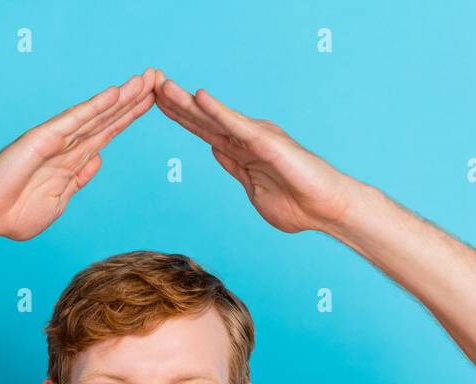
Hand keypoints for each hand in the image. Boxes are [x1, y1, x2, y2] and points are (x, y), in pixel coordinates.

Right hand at [0, 68, 157, 240]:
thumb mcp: (58, 201)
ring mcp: (55, 140)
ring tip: (146, 79)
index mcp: (72, 161)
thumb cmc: (13, 214)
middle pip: (108, 118)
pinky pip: (74, 120)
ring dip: (122, 97)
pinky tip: (115, 94)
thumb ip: (78, 180)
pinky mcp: (42, 139)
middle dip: (134, 99)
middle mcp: (67, 146)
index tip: (154, 102)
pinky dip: (95, 107)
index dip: (130, 117)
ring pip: (96, 114)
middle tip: (159, 78)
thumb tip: (96, 160)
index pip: (108, 133)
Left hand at [153, 70, 360, 234]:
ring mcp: (256, 138)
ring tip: (163, 85)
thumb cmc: (297, 204)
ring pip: (214, 117)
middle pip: (202, 118)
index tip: (154, 102)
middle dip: (174, 102)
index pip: (202, 130)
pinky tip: (199, 98)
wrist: (326, 210)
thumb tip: (216, 150)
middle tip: (149, 82)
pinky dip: (217, 112)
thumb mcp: (253, 188)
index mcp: (241, 151)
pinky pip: (237, 125)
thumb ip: (234, 168)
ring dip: (187, 102)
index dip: (179, 116)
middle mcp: (246, 138)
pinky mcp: (267, 142)